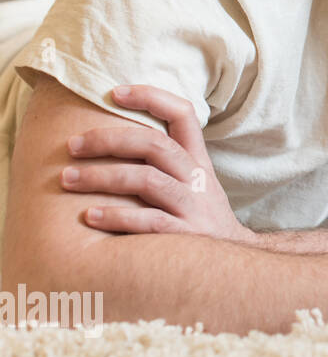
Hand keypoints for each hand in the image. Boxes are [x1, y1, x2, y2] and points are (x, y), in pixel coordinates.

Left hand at [61, 83, 255, 243]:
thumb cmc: (196, 219)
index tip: (115, 92)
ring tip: (67, 180)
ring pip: (147, 180)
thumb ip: (164, 161)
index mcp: (197, 160)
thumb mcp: (192, 184)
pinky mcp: (186, 236)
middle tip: (72, 145)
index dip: (152, 97)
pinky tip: (90, 216)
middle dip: (108, 140)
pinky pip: (149, 222)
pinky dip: (117, 216)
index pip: (183, 114)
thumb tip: (112, 134)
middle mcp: (197, 179)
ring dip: (101, 177)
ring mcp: (193, 208)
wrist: (232, 264)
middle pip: (155, 144)